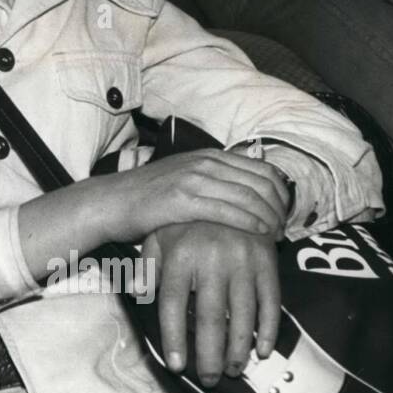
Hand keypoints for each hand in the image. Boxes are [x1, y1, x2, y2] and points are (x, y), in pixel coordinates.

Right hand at [104, 151, 291, 242]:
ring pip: (248, 196)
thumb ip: (212, 180)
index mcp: (208, 156)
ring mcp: (193, 179)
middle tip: (283, 229)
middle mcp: (204, 163)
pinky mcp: (182, 200)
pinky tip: (258, 233)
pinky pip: (227, 210)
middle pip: (261, 182)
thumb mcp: (183, 178)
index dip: (281, 193)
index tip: (283, 214)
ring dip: (268, 218)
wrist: (110, 202)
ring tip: (274, 236)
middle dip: (279, 208)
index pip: (262, 169)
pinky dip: (249, 222)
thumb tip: (245, 190)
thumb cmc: (146, 197)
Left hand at [141, 221, 279, 386]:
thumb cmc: (187, 223)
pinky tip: (262, 351)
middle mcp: (212, 259)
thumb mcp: (159, 237)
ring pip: (241, 316)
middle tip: (207, 378)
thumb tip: (136, 294)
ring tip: (231, 370)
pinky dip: (268, 330)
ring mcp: (243, 261)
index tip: (176, 366)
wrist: (232, 193)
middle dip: (208, 354)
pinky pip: (270, 303)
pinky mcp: (268, 263)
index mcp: (180, 254)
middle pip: (209, 317)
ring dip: (237, 349)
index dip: (175, 338)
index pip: (173, 305)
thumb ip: (147, 266)